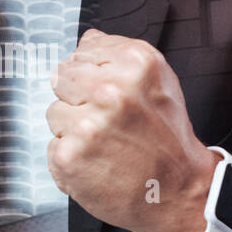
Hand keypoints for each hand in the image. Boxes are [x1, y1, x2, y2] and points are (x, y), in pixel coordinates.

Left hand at [46, 28, 218, 231]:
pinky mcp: (68, 156)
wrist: (179, 191)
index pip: (79, 54)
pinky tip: (96, 162)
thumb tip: (88, 40)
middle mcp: (110, 91)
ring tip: (105, 143)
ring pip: (54, 113)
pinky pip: (52, 145)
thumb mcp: (159, 81)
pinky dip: (70, 157)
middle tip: (108, 121)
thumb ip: (119, 54)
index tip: (110, 95)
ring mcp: (87, 125)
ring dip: (73, 129)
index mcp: (134, 65)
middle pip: (61, 79)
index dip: (92, 77)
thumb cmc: (168, 140)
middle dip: (79, 99)